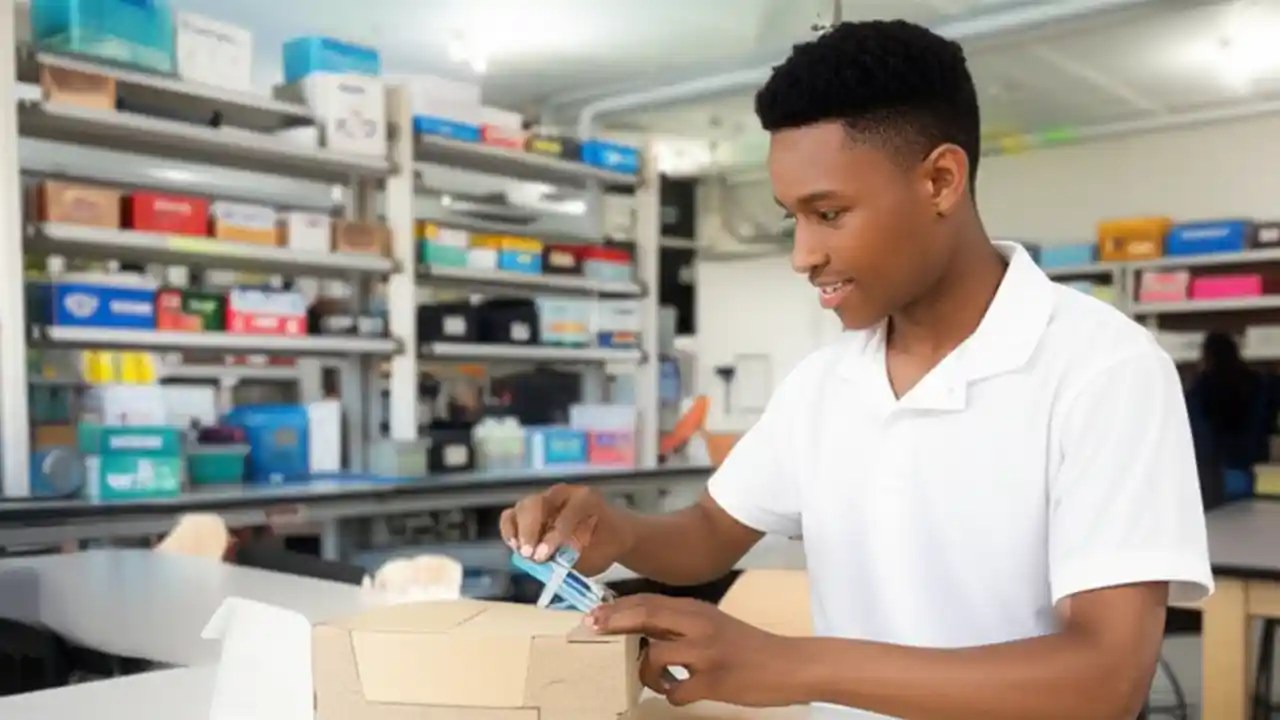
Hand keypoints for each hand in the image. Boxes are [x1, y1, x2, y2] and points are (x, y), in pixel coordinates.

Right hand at [498, 483, 634, 573]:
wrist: (610, 535)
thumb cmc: (605, 544)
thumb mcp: (598, 552)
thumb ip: (574, 555)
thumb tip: (549, 560)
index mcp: (585, 498)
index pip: (566, 513)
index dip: (554, 535)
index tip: (544, 556)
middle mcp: (563, 494)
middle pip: (537, 503)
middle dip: (530, 529)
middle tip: (528, 554)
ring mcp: (545, 500)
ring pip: (522, 507)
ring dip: (518, 531)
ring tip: (520, 551)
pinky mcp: (531, 512)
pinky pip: (513, 516)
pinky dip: (509, 531)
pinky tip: (514, 546)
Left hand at [589, 594, 806, 707]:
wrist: (787, 665)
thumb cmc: (748, 646)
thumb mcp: (714, 623)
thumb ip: (683, 622)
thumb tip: (644, 628)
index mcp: (697, 610)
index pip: (648, 601)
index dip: (617, 607)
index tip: (593, 614)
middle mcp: (698, 625)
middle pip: (644, 616)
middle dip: (613, 623)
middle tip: (591, 630)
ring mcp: (705, 653)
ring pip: (653, 657)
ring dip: (647, 674)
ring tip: (659, 682)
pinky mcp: (713, 680)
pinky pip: (676, 692)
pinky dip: (672, 696)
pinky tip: (681, 694)